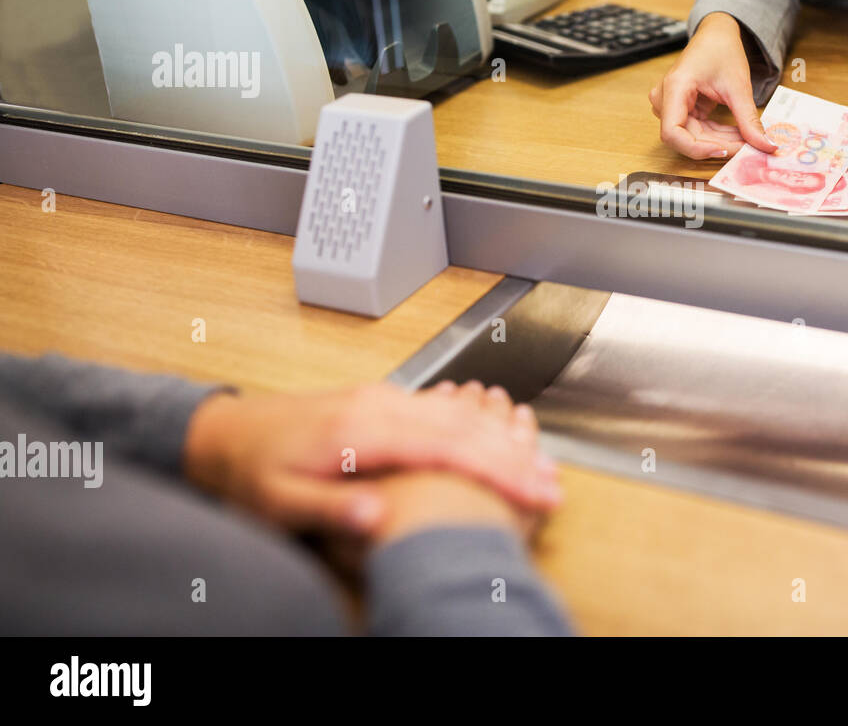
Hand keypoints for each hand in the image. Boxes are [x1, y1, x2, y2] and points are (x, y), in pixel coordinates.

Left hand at [183, 380, 559, 537]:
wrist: (224, 432)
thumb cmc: (251, 471)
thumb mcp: (277, 501)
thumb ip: (328, 507)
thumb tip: (377, 517)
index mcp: (361, 430)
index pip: (448, 449)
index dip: (498, 471)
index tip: (535, 491)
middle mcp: (379, 406)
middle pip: (464, 427)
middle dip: (514, 457)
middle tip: (553, 486)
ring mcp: (383, 399)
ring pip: (458, 414)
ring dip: (502, 439)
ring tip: (540, 466)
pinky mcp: (382, 401)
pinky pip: (442, 408)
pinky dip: (477, 425)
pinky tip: (497, 437)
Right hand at [649, 12, 777, 159]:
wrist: (716, 35)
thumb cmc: (721, 50)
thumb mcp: (738, 87)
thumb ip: (749, 120)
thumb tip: (766, 146)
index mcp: (675, 87)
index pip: (672, 132)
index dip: (696, 148)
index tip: (724, 151)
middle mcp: (665, 98)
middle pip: (686, 138)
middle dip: (717, 145)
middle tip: (746, 148)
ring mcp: (670, 105)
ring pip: (693, 137)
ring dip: (720, 141)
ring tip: (746, 139)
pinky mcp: (680, 109)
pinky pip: (697, 131)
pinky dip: (718, 135)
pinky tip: (737, 134)